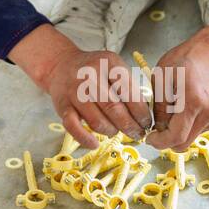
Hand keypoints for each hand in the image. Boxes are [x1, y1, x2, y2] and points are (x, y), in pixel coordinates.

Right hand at [8, 25, 149, 148]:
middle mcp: (90, 76)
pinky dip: (85, 138)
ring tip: (116, 131)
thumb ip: (129, 87)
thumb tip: (144, 116)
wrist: (61, 65)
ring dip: (111, 131)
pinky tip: (94, 144)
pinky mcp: (62, 105)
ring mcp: (74, 91)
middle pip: (114, 109)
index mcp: (109, 63)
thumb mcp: (115, 68)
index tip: (147, 124)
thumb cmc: (95, 71)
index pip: (129, 93)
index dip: (141, 113)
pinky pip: (73, 127)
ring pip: (97, 121)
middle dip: (129, 126)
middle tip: (137, 134)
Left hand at [147, 19, 208, 152]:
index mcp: (193, 101)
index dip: (160, 142)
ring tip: (172, 112)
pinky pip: (197, 132)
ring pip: (189, 139)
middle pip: (183, 143)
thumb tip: (158, 130)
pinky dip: (186, 127)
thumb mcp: (162, 78)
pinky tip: (184, 110)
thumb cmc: (184, 61)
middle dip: (166, 140)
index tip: (149, 138)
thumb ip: (159, 107)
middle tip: (156, 129)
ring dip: (177, 133)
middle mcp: (208, 113)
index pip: (176, 136)